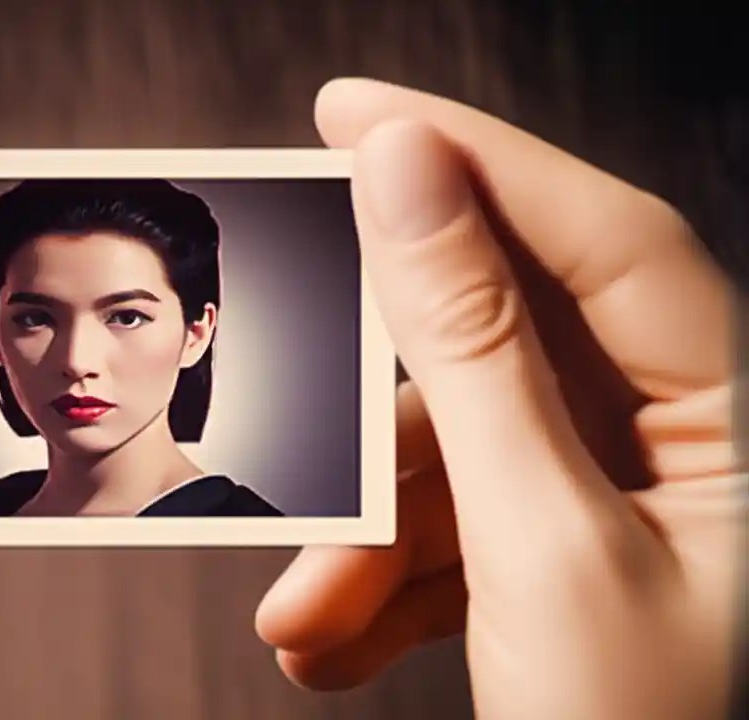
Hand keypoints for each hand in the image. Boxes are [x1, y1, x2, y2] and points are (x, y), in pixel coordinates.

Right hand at [256, 79, 744, 718]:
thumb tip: (404, 184)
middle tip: (297, 415)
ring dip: (368, 535)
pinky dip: (392, 581)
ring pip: (466, 455)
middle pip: (511, 350)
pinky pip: (465, 528)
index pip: (599, 231)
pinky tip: (338, 640)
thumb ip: (468, 352)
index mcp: (743, 418)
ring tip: (303, 616)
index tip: (350, 112)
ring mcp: (631, 507)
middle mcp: (694, 443)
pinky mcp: (572, 563)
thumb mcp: (540, 545)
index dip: (470, 157)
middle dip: (384, 420)